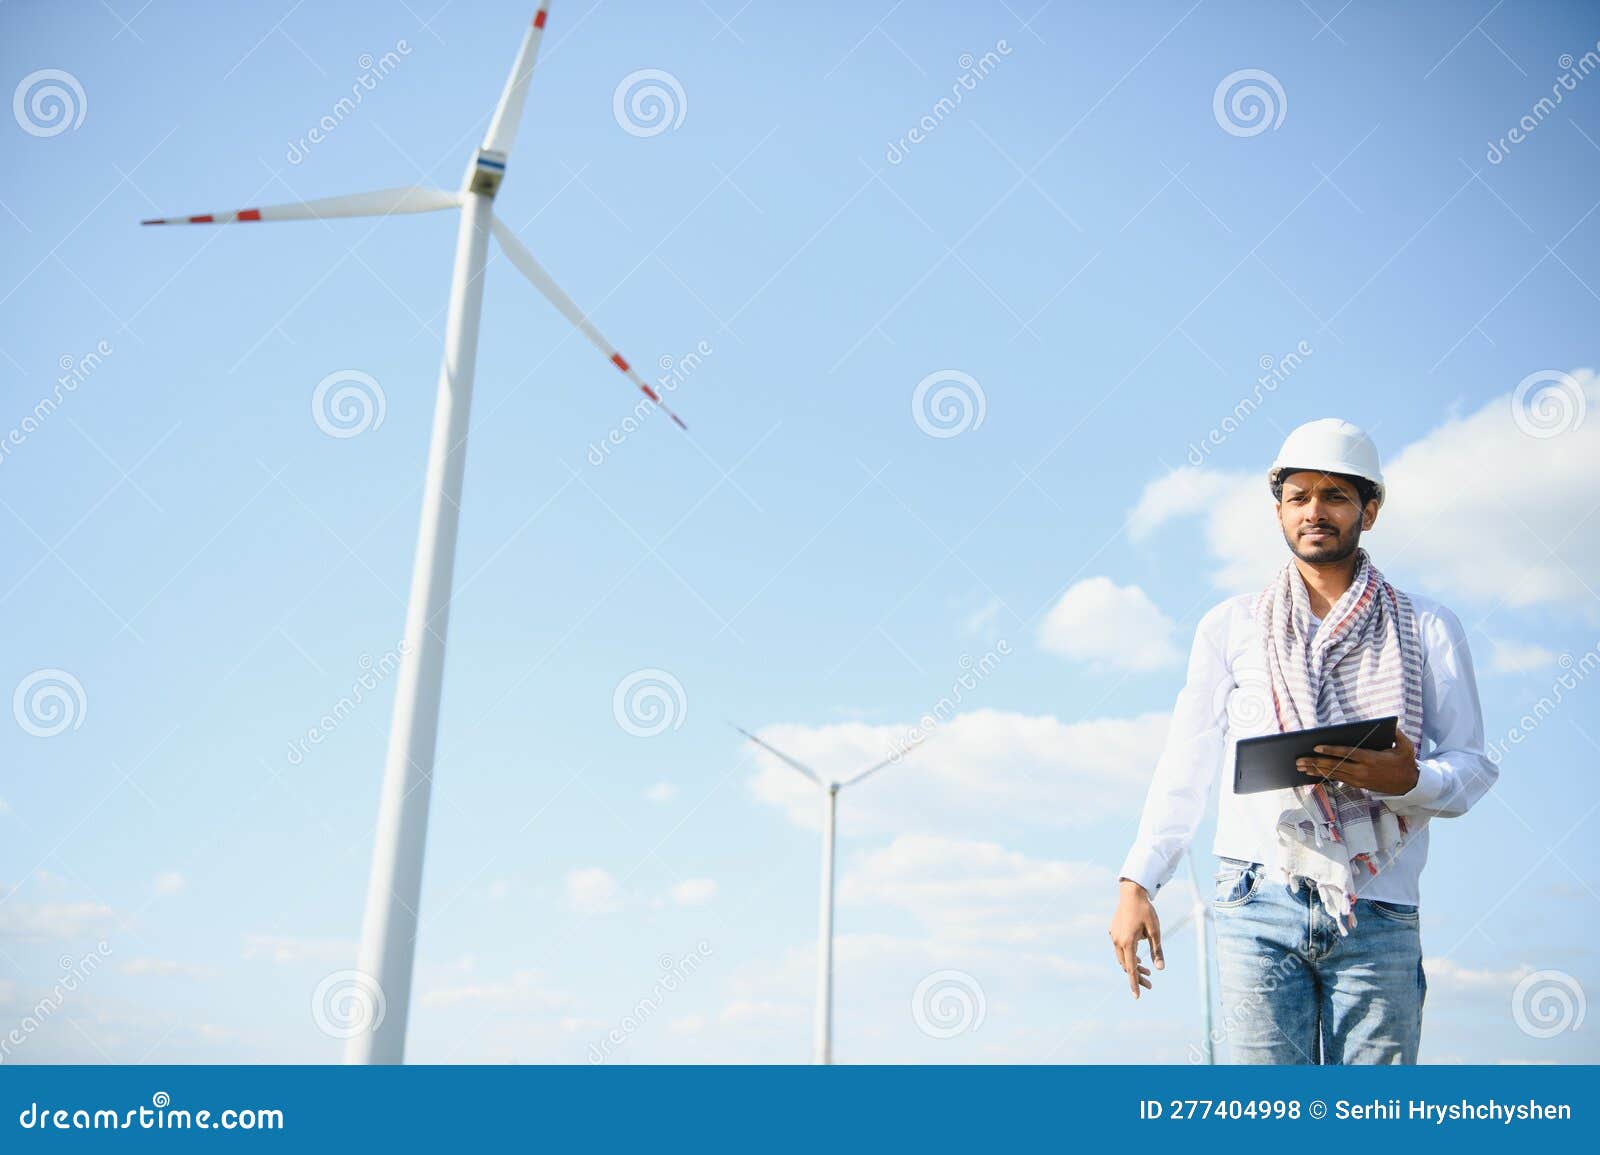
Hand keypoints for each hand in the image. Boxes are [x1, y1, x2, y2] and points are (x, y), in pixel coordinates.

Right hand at [1108, 878, 1162, 999]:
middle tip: (1150, 984)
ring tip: (1147, 970)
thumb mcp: (1155, 932)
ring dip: (1133, 965)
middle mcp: (1118, 941)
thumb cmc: (1146, 912)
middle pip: (1126, 966)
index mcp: (1128, 943)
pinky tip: (1137, 956)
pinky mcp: (1113, 931)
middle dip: (1137, 976)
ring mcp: (1113, 936)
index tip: (1137, 997)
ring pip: (1122, 958)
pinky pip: (1119, 948)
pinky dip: (1128, 955)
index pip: (1131, 969)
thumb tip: (1160, 968)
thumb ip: (1157, 951)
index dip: (1135, 984)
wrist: (1132, 893)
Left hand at [1296, 727, 1418, 794]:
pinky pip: (1338, 780)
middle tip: (1299, 760)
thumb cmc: (1405, 762)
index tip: (1316, 747)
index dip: (1331, 751)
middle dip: (1316, 762)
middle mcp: (1363, 770)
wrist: (1409, 785)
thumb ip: (1397, 734)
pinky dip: (1324, 776)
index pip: (1347, 754)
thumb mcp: (1406, 746)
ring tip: (1300, 767)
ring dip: (1316, 770)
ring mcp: (1359, 779)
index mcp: (1371, 759)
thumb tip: (1390, 724)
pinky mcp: (1358, 785)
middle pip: (1335, 766)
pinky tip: (1312, 773)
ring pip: (1334, 774)